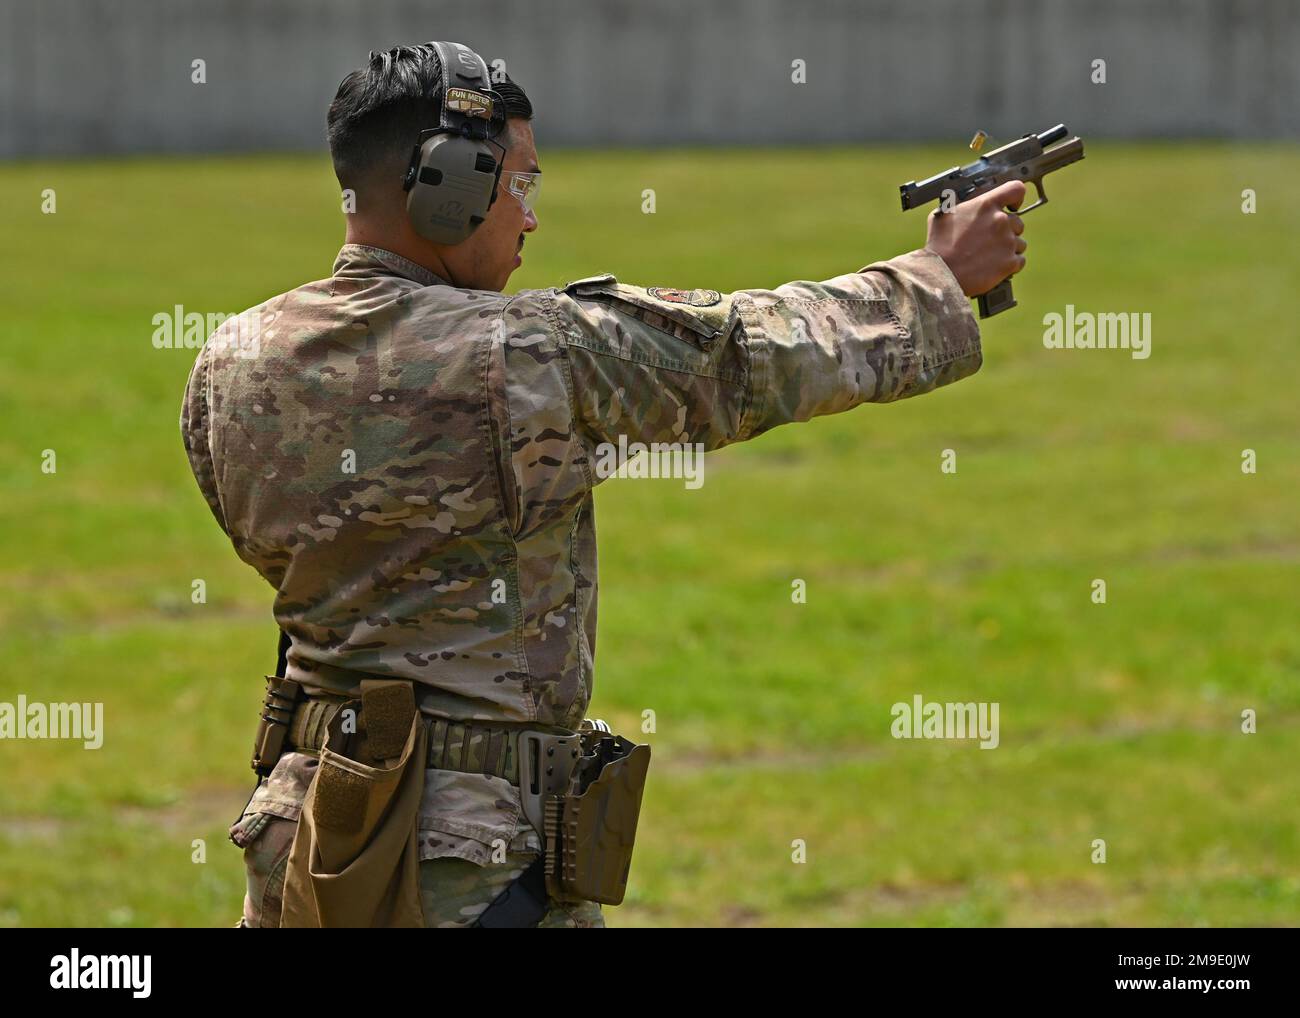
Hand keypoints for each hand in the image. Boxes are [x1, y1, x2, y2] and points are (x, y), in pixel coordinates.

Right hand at [924, 180, 1028, 296]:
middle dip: (1007, 231)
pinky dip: (1010, 265)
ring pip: (1019, 243)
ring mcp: (1007, 242)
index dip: (1016, 198)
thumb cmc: (938, 245)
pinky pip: (1019, 261)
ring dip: (1009, 249)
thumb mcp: (943, 215)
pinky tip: (995, 266)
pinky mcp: (1010, 262)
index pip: (1016, 189)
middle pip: (1018, 222)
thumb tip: (964, 205)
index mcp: (986, 205)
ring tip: (990, 256)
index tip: (1012, 206)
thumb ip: (961, 206)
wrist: (941, 273)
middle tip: (990, 241)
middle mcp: (1000, 221)